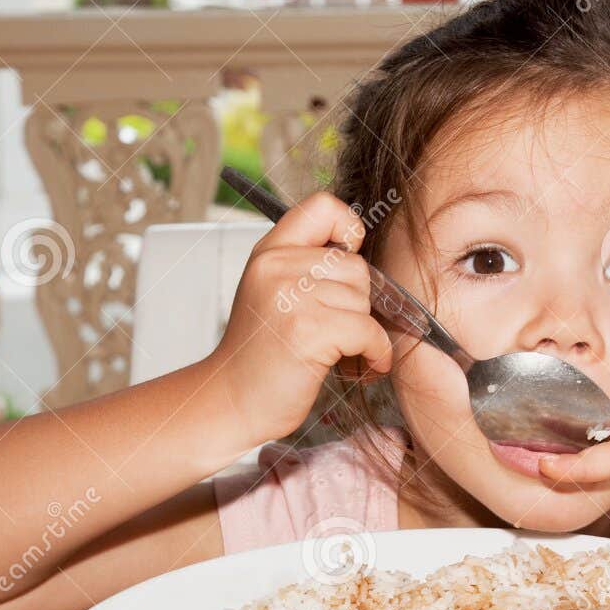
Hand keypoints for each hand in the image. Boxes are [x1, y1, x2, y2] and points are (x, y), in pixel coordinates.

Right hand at [208, 192, 392, 444]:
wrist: (234, 403)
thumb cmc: (262, 356)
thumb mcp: (273, 294)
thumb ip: (307, 267)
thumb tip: (363, 255)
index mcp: (269, 252)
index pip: (323, 206)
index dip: (348, 229)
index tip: (348, 260)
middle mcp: (276, 267)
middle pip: (356, 266)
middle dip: (358, 305)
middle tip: (340, 333)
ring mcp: (290, 297)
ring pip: (364, 301)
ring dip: (364, 335)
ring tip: (340, 354)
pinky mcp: (308, 330)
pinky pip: (369, 331)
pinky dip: (375, 354)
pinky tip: (360, 367)